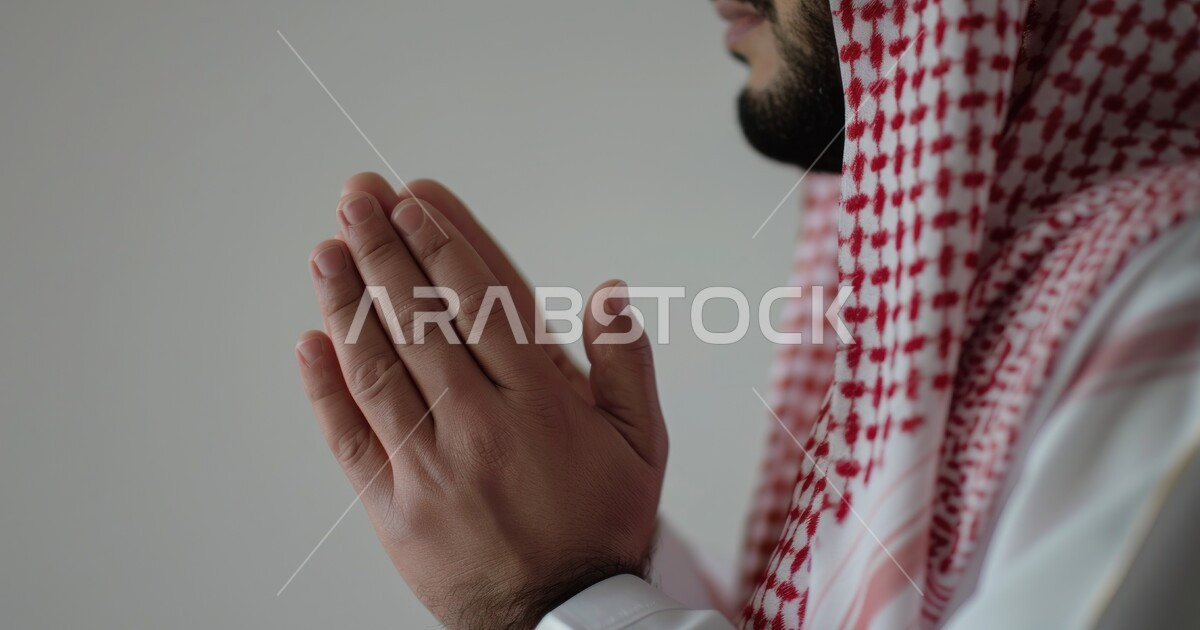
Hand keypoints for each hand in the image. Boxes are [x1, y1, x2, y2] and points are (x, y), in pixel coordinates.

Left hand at [295, 174, 667, 628]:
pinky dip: (327, 389)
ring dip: (347, 303)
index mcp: (540, 401)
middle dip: (384, 252)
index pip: (480, 303)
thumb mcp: (642, 443)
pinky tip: (310, 342)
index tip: (412, 203)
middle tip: (356, 200)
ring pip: (378, 368)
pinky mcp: (394, 505)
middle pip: (421, 320)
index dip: (441, 246)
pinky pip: (351, 438)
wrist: (563, 616)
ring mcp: (430, 464)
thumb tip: (609, 291)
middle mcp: (480, 423)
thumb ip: (626, 363)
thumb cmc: (601, 523)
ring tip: (326, 250)